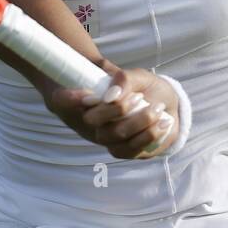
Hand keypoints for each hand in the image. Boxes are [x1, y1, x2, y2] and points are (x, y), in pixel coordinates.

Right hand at [47, 67, 179, 159]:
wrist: (165, 105)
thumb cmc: (143, 87)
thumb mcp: (136, 76)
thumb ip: (123, 79)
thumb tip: (112, 94)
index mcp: (85, 98)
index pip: (61, 99)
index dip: (67, 98)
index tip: (86, 94)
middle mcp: (90, 120)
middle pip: (92, 119)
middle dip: (118, 109)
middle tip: (140, 97)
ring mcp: (104, 137)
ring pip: (113, 134)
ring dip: (139, 122)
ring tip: (158, 108)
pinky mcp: (121, 150)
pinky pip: (129, 149)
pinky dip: (148, 136)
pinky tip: (162, 123)